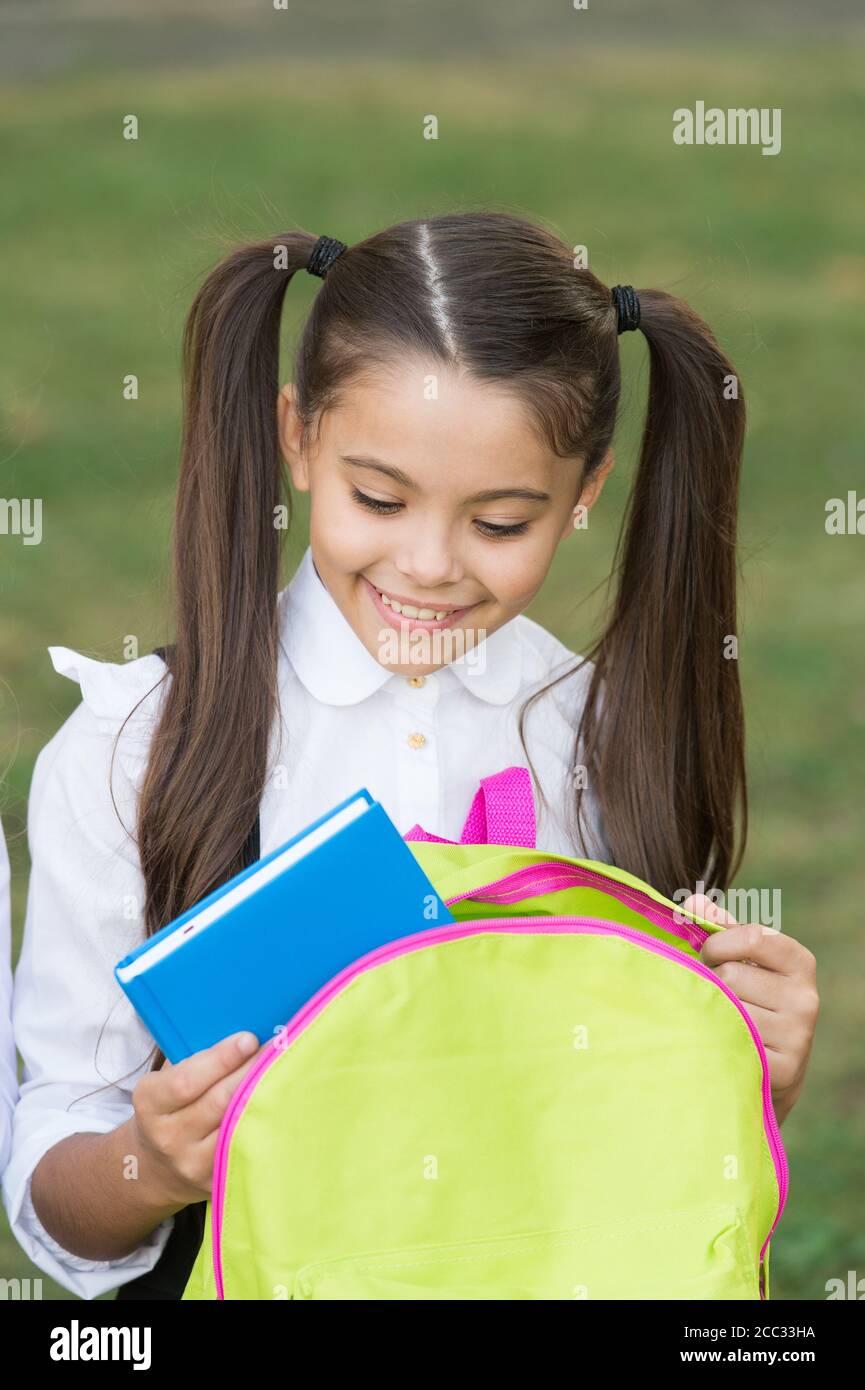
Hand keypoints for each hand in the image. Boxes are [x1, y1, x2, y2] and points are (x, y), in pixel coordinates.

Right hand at [131, 1031, 270, 1204]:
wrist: (155, 1166)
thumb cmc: (171, 1108)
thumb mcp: (164, 1082)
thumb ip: (194, 1059)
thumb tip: (244, 1034)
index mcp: (151, 1105)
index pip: (186, 1082)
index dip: (220, 1059)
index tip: (249, 1038)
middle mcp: (169, 1138)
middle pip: (219, 1102)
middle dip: (252, 1071)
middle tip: (281, 1046)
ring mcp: (193, 1165)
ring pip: (237, 1127)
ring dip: (267, 1096)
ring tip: (290, 1069)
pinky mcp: (216, 1184)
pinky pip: (247, 1149)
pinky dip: (268, 1124)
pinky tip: (286, 1103)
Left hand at [682, 894, 818, 1125]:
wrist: (771, 1066)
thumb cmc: (749, 999)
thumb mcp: (740, 958)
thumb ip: (718, 928)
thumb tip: (693, 902)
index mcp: (799, 962)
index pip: (751, 937)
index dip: (717, 945)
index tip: (710, 957)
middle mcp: (805, 997)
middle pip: (731, 976)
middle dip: (712, 983)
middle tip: (715, 996)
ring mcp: (797, 1035)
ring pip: (727, 1010)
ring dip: (712, 1013)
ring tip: (721, 1020)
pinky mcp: (784, 1068)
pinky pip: (730, 1042)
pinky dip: (718, 1040)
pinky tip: (726, 1043)